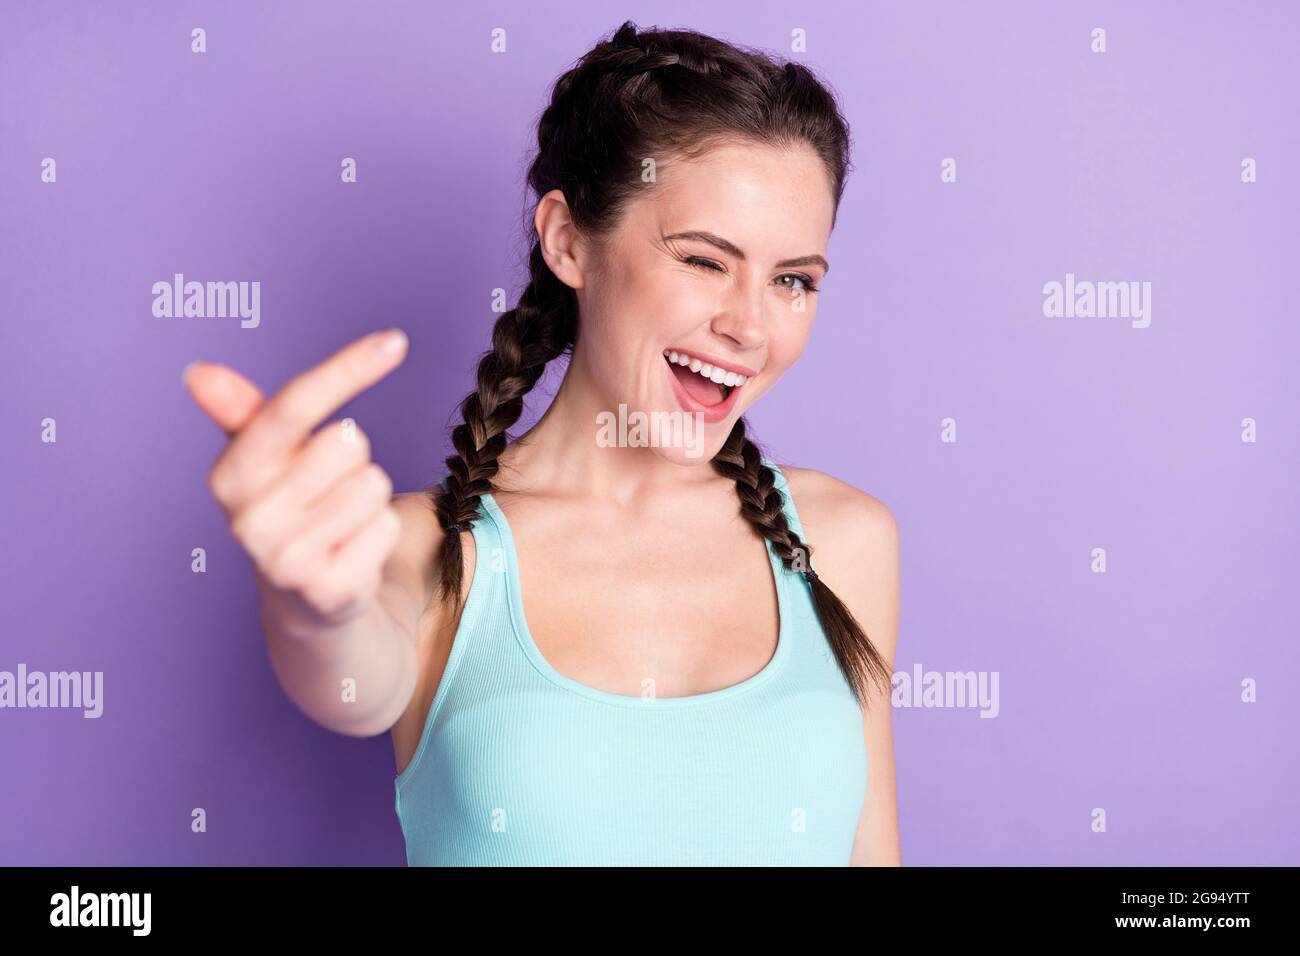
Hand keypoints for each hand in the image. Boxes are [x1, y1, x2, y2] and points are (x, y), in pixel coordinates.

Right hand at [184, 328, 409, 628]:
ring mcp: (287, 560)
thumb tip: (199, 372)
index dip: (345, 368)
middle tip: (327, 487)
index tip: (394, 341)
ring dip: (369, 498)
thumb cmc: (290, 509)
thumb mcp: (265, 459)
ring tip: (340, 521)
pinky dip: (380, 534)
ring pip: (373, 483)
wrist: (305, 600)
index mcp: (230, 475)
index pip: (291, 407)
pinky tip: (352, 552)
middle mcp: (250, 520)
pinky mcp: (329, 590)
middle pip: (346, 441)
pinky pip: (385, 526)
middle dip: (351, 457)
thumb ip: (244, 413)